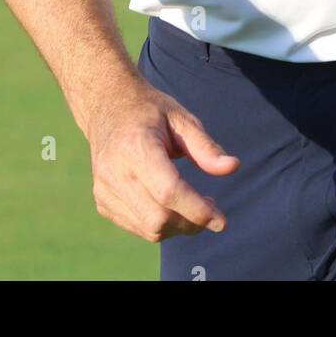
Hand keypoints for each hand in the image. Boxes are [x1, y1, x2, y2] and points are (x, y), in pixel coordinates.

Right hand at [86, 78, 239, 241]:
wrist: (108, 107)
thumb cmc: (150, 112)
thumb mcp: (181, 119)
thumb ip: (205, 147)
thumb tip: (233, 167)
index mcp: (136, 146)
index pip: (168, 191)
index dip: (196, 210)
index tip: (221, 220)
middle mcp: (115, 171)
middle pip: (159, 217)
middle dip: (191, 222)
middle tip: (212, 207)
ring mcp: (105, 189)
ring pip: (149, 229)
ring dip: (179, 226)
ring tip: (194, 206)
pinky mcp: (102, 202)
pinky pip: (138, 227)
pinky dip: (161, 225)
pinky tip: (172, 206)